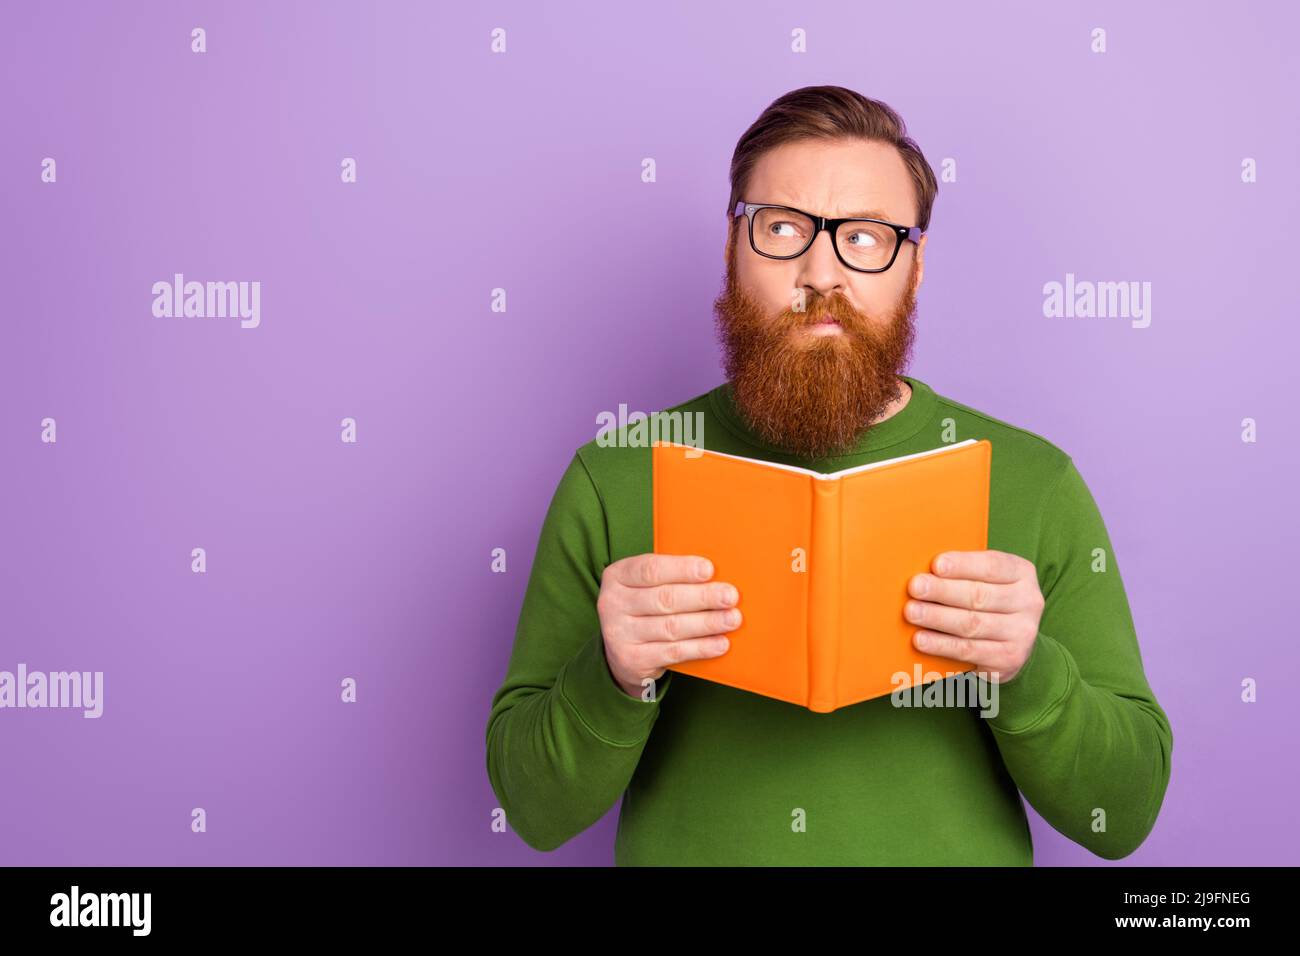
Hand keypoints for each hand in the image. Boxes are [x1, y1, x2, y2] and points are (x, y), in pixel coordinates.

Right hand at [597, 553, 741, 698]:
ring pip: (671, 627)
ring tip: (732, 619)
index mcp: (617, 576)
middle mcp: (612, 603)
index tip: (709, 570)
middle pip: (664, 599)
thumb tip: (717, 575)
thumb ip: (672, 577)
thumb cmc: (645, 607)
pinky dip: (700, 648)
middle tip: (730, 596)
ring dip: (707, 623)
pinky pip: (673, 652)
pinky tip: (720, 643)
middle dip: (702, 597)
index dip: (682, 569)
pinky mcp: (631, 659)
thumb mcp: (647, 586)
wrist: (622, 651)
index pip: (650, 569)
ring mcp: (619, 633)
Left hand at [904, 550, 1043, 683]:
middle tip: (915, 587)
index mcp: (1022, 573)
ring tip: (912, 612)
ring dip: (938, 618)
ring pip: (972, 624)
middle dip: (943, 591)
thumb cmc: (989, 600)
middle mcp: (1028, 602)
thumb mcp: (987, 579)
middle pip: (979, 596)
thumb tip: (922, 566)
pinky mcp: (1009, 659)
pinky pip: (969, 650)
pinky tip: (920, 639)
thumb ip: (963, 571)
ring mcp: (1022, 633)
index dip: (963, 565)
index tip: (936, 564)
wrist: (1013, 642)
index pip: (992, 566)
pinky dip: (941, 645)